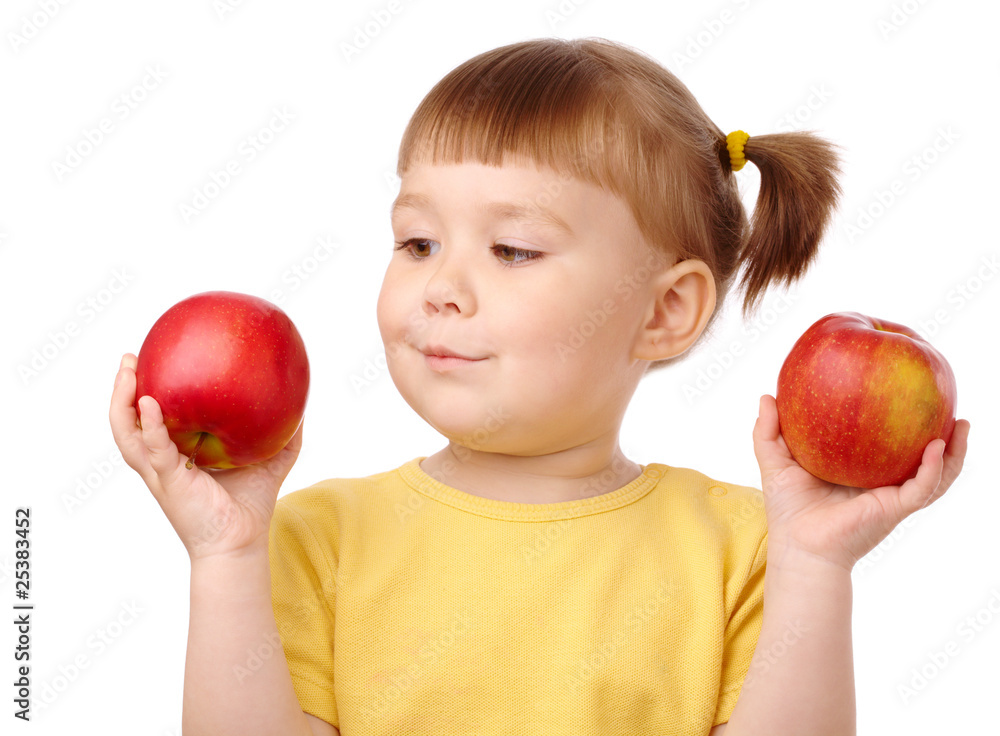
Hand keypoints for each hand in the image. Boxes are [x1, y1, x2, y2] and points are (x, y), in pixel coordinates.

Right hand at [109, 353, 301, 560]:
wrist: (241, 542)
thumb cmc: (251, 505)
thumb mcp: (271, 460)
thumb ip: (284, 434)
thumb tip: (302, 405)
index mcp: (177, 454)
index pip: (153, 418)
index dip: (146, 392)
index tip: (150, 361)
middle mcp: (161, 461)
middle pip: (128, 421)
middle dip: (123, 389)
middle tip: (129, 358)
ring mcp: (161, 472)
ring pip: (127, 434)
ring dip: (122, 402)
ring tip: (128, 372)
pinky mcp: (169, 482)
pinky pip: (154, 449)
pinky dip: (150, 425)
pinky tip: (151, 403)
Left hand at [752, 394, 969, 571]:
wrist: (798, 546)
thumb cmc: (787, 510)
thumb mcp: (775, 462)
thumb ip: (769, 430)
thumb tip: (768, 395)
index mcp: (859, 470)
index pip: (886, 444)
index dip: (899, 423)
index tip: (905, 393)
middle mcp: (881, 482)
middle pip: (919, 457)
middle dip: (941, 435)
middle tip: (949, 407)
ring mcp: (891, 496)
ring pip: (934, 473)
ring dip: (954, 452)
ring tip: (962, 425)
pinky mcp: (895, 508)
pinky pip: (922, 487)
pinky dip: (934, 468)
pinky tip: (936, 447)